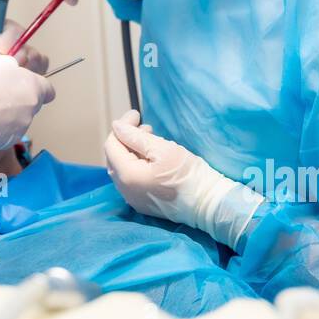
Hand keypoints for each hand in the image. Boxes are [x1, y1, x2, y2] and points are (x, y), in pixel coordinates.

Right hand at [0, 54, 54, 149]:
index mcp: (34, 89)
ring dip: (7, 116)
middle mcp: (32, 110)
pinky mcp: (6, 142)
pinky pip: (5, 133)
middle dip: (19, 101)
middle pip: (31, 106)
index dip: (38, 88)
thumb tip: (15, 72)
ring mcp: (20, 128)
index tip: (25, 87)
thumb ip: (13, 69)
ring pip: (18, 120)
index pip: (49, 91)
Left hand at [104, 111, 246, 245]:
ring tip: (151, 140)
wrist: (208, 204)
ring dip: (132, 151)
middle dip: (126, 139)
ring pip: (122, 169)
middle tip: (146, 127)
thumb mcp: (163, 149)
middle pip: (114, 158)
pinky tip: (153, 159)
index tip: (136, 114)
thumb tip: (116, 126)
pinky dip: (137, 165)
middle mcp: (125, 190)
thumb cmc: (187, 174)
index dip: (122, 127)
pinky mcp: (143, 204)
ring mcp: (133, 199)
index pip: (111, 145)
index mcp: (127, 176)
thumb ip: (136, 137)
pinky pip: (132, 180)